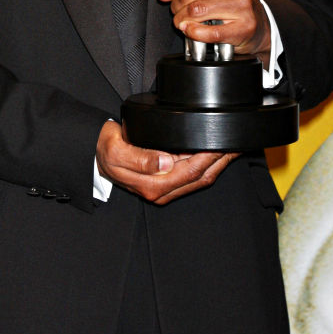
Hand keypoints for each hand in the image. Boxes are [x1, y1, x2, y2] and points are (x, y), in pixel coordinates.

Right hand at [96, 120, 238, 204]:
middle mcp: (161, 191)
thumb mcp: (116, 150)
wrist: (95, 154)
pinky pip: (194, 178)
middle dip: (220, 160)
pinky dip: (209, 167)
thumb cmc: (105, 150)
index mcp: (151, 185)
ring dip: (219, 164)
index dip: (209, 157)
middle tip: (237, 142)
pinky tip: (217, 155)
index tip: (222, 142)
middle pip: (200, 177)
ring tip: (234, 147)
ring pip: (200, 179)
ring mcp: (165, 190)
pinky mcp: (167, 184)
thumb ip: (139, 158)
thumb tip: (164, 161)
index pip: (190, 171)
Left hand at [158, 0, 270, 61]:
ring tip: (183, 20)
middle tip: (178, 8)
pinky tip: (192, 30)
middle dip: (176, 3)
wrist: (257, 22)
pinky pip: (208, 32)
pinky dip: (193, 33)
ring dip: (181, 19)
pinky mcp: (244, 26)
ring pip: (195, 11)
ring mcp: (244, 3)